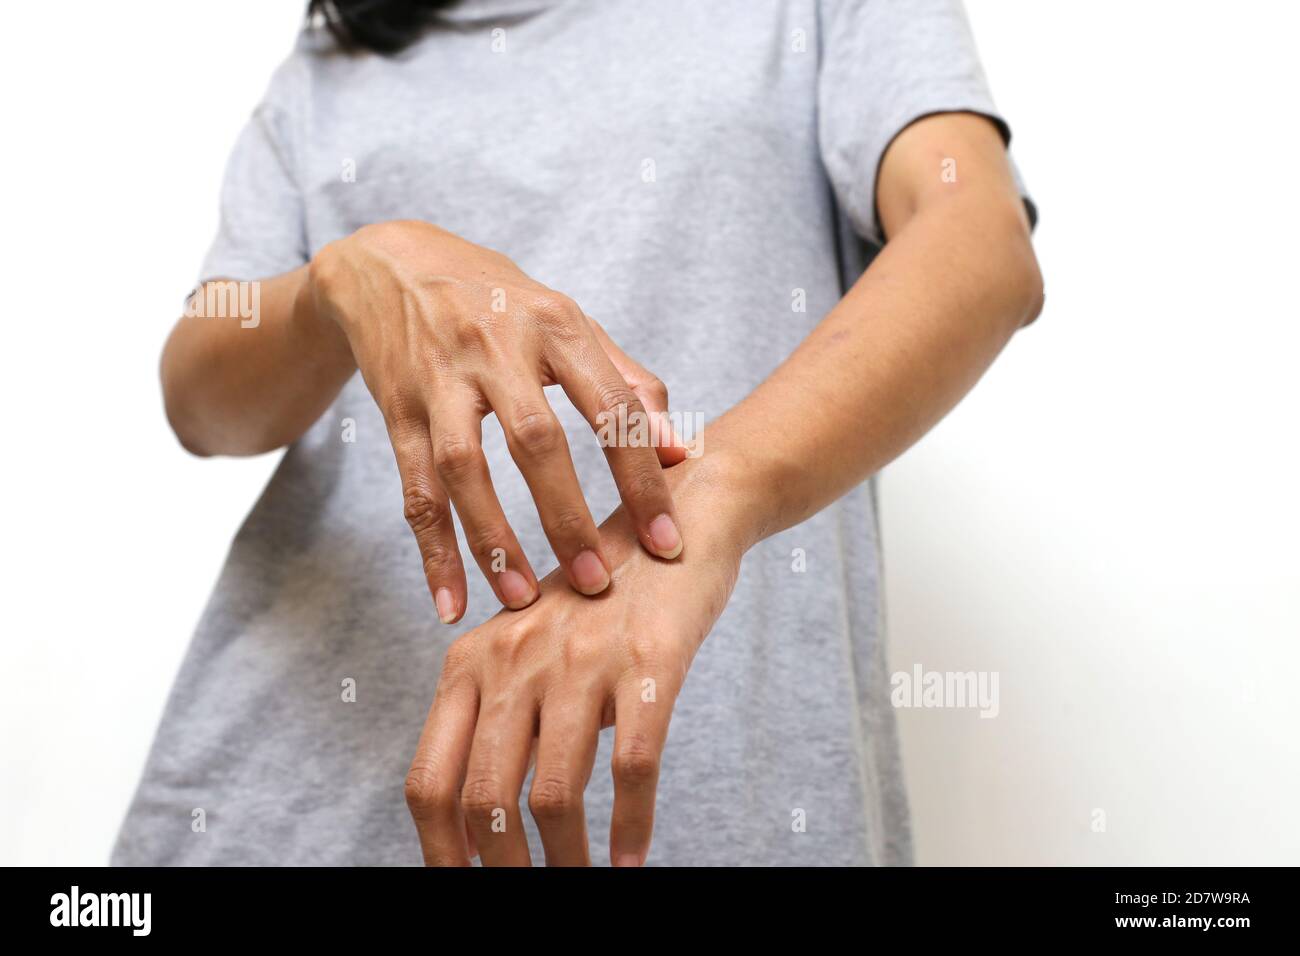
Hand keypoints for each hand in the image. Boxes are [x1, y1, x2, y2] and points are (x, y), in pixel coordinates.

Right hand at [308, 220, 686, 621]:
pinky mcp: (397, 410)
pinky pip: (414, 490)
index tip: (669, 542)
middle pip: (535, 441)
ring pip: (463, 470)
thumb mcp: (569, 322)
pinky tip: (451, 603)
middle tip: (597, 584)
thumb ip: (629, 383)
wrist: (391, 263)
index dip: (642, 478)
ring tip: (523, 599)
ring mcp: (439, 380)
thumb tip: (682, 453)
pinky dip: (433, 552)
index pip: (610, 407)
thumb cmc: (501, 302)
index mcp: (555, 325)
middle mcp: (494, 348)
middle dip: (568, 519)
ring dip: (493, 542)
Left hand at [402, 452, 751, 865]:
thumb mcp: (527, 640)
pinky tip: (631, 856)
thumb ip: (497, 709)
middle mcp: (515, 660)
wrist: (680, 517)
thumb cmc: (602, 595)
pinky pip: (632, 767)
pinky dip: (631, 827)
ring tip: (579, 884)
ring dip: (564, 861)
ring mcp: (581, 660)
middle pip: (483, 800)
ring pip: (553, 796)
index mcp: (473, 660)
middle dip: (500, 872)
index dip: (438, 853)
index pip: (431, 780)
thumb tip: (478, 817)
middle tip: (524, 900)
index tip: (458, 886)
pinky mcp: (649, 663)